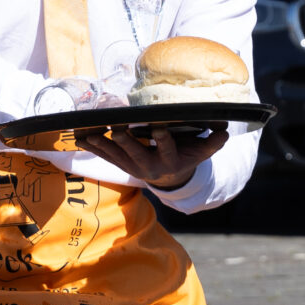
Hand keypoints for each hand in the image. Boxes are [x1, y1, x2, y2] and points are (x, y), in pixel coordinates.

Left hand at [89, 122, 227, 191]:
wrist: (170, 178)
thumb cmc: (186, 157)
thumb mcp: (201, 152)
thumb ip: (212, 143)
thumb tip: (226, 131)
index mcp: (169, 160)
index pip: (167, 149)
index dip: (162, 139)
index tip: (158, 126)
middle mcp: (149, 166)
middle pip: (136, 153)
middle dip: (125, 141)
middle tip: (116, 128)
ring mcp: (132, 166)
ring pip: (115, 155)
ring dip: (101, 144)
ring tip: (88, 133)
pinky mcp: (120, 165)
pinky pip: (104, 156)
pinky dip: (92, 147)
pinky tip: (78, 137)